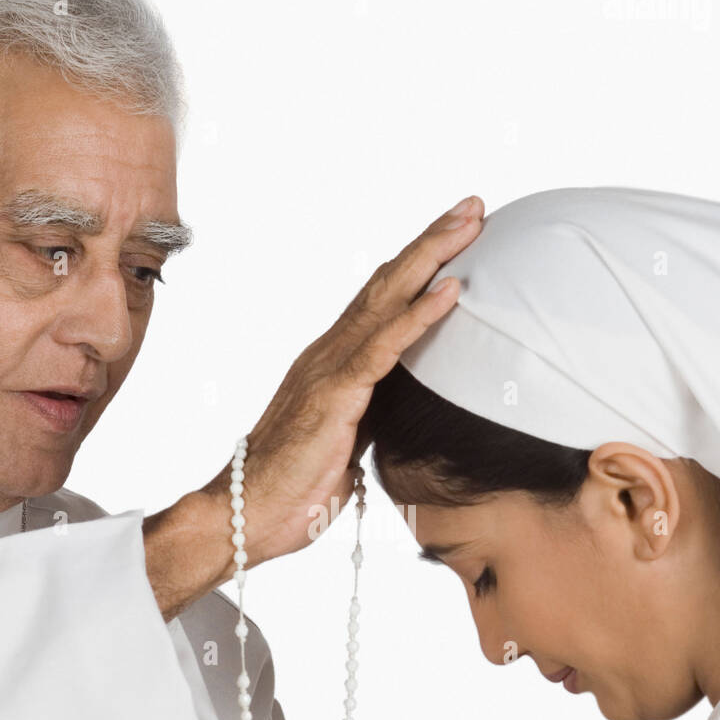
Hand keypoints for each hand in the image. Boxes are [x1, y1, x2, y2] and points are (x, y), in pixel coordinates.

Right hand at [196, 196, 484, 567]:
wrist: (245, 514)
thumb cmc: (295, 487)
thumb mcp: (347, 441)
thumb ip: (374, 412)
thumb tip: (406, 404)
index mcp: (333, 364)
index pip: (382, 301)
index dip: (419, 265)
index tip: (458, 235)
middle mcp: (328, 355)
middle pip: (387, 284)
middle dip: (432, 241)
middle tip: (474, 205)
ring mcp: (328, 371)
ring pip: (387, 300)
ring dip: (431, 258)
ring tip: (470, 223)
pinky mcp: (333, 397)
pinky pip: (383, 349)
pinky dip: (419, 316)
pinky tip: (451, 291)